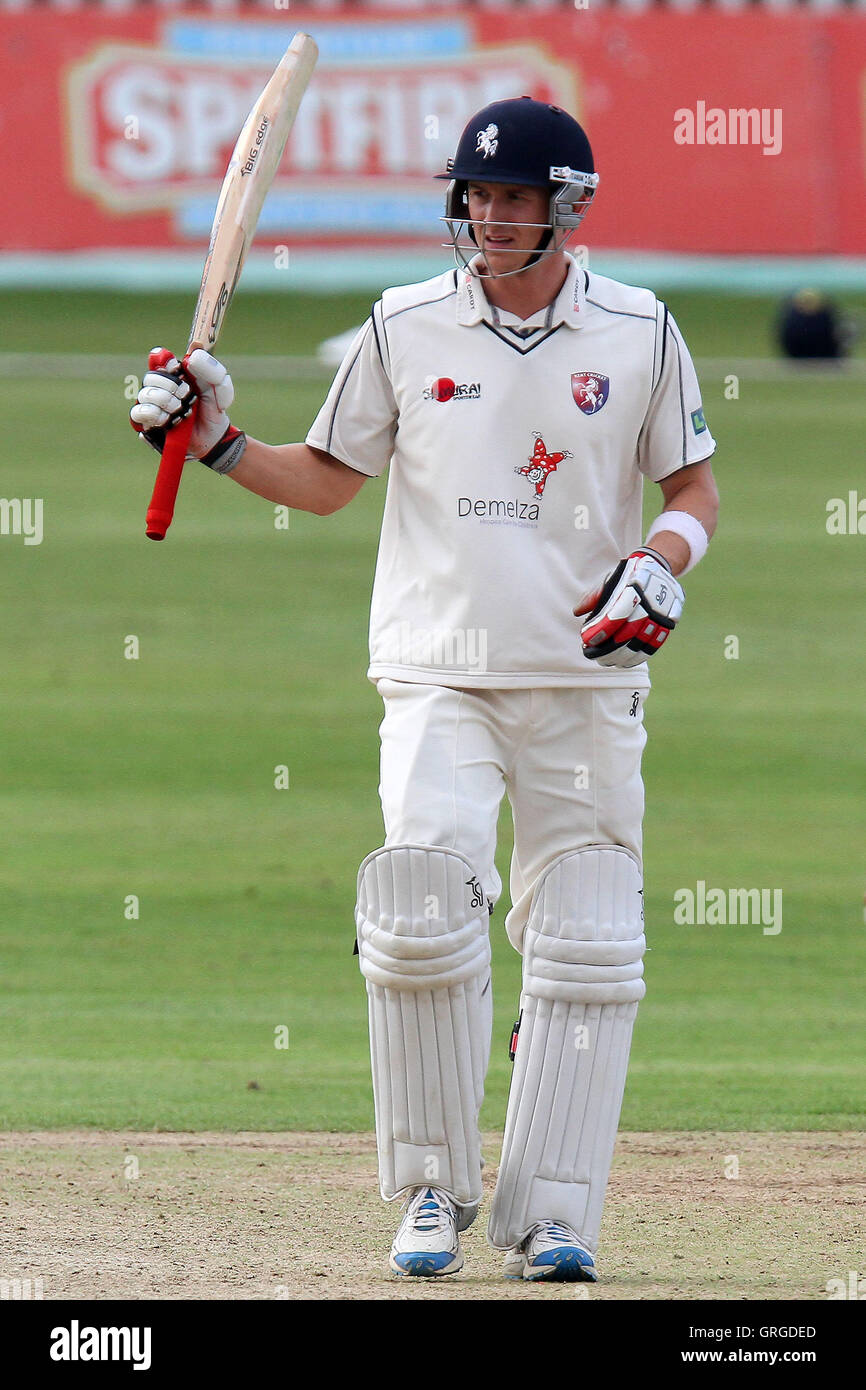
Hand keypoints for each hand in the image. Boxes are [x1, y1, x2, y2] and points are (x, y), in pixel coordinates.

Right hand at [130, 348, 242, 469]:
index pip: (159, 357)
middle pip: (150, 376)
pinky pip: (138, 412)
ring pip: (145, 394)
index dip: (167, 363)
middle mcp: (159, 385)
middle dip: (171, 387)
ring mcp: (150, 403)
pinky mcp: (145, 422)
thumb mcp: (220, 387)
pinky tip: (169, 420)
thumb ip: (211, 368)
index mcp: (174, 372)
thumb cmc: (213, 408)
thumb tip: (193, 354)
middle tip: (188, 396)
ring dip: (167, 403)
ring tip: (183, 411)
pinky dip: (155, 415)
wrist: (213, 436)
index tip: (181, 371)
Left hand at [575, 548, 684, 667]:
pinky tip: (625, 662)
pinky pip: (654, 645)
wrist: (660, 566)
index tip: (587, 640)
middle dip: (610, 648)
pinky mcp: (669, 623)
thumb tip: (577, 612)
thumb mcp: (611, 578)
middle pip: (629, 632)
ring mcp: (662, 613)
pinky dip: (638, 656)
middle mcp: (651, 601)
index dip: (602, 629)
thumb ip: (594, 595)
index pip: (618, 614)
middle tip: (594, 656)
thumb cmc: (628, 575)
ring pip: (642, 642)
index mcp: (634, 587)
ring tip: (606, 661)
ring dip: (622, 656)